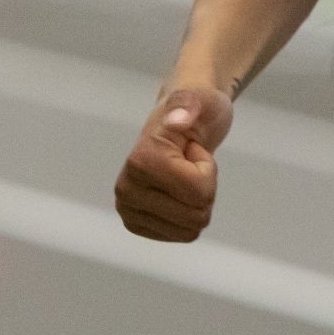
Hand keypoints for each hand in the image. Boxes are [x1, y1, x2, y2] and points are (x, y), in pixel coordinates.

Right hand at [115, 85, 232, 241]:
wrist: (183, 123)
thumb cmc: (196, 109)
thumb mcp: (200, 98)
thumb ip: (189, 104)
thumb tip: (178, 119)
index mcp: (139, 161)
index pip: (199, 192)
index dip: (207, 169)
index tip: (190, 149)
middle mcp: (126, 189)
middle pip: (196, 216)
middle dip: (204, 187)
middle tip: (188, 163)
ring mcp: (128, 209)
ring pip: (190, 230)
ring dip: (196, 201)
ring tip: (183, 174)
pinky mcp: (136, 224)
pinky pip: (181, 236)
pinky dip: (187, 214)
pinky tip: (176, 190)